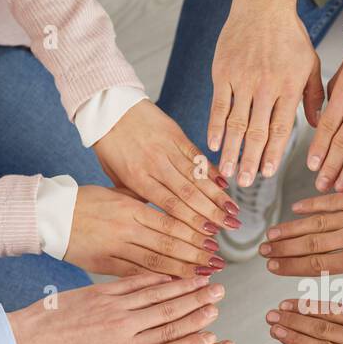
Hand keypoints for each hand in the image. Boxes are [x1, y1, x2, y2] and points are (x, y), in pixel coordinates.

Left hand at [7, 274, 225, 343]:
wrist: (25, 343)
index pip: (170, 339)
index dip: (195, 329)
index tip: (214, 323)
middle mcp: (124, 326)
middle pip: (171, 312)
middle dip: (199, 303)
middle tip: (221, 295)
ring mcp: (112, 306)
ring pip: (157, 294)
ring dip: (184, 287)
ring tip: (205, 281)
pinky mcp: (99, 293)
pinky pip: (134, 283)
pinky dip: (155, 278)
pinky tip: (171, 275)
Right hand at [65, 185, 226, 278]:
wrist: (48, 215)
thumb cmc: (84, 202)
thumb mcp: (117, 191)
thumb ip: (144, 198)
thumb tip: (173, 199)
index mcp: (131, 207)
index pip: (171, 222)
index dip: (195, 233)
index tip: (214, 241)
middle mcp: (126, 228)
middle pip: (169, 244)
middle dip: (196, 255)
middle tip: (218, 263)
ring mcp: (115, 248)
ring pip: (156, 263)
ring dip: (183, 271)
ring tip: (204, 278)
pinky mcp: (103, 265)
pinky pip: (135, 275)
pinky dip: (156, 282)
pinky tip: (175, 287)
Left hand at [93, 100, 238, 234]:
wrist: (108, 107)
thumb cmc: (110, 145)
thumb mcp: (116, 176)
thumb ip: (137, 195)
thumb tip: (156, 216)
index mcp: (138, 178)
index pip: (169, 206)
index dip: (191, 222)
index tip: (208, 235)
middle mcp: (155, 165)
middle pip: (188, 194)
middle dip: (212, 213)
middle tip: (230, 227)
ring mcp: (167, 149)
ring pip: (196, 176)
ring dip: (218, 196)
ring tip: (234, 211)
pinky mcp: (176, 135)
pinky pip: (197, 155)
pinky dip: (212, 170)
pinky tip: (226, 184)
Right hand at [209, 0, 323, 186]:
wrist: (262, 3)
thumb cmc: (289, 34)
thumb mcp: (310, 63)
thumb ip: (313, 96)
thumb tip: (318, 125)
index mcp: (289, 86)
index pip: (281, 128)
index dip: (274, 153)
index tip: (268, 173)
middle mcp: (266, 86)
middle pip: (257, 131)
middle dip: (251, 160)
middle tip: (246, 183)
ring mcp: (243, 80)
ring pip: (237, 123)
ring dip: (232, 151)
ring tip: (228, 172)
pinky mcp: (223, 72)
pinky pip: (219, 105)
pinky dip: (215, 127)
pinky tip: (213, 144)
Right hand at [260, 183, 342, 288]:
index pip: (319, 265)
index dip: (293, 267)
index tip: (274, 269)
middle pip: (310, 245)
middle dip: (283, 251)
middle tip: (263, 254)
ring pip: (315, 222)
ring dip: (290, 229)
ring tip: (270, 236)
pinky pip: (332, 200)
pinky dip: (313, 204)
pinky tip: (296, 209)